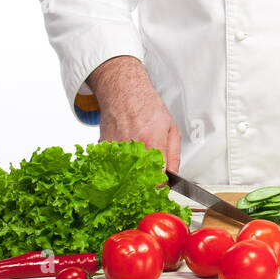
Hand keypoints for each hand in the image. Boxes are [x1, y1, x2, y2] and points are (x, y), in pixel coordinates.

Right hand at [89, 55, 180, 173]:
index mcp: (152, 145)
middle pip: (139, 181)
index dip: (160, 185)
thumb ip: (174, 155)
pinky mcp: (105, 150)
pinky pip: (114, 165)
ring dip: (131, 172)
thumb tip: (173, 175)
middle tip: (149, 172)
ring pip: (125, 175)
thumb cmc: (147, 107)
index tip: (161, 183)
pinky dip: (120, 163)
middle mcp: (133, 150)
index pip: (157, 180)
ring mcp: (117, 150)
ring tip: (136, 157)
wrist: (124, 93)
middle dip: (145, 181)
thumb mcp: (171, 129)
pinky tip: (126, 151)